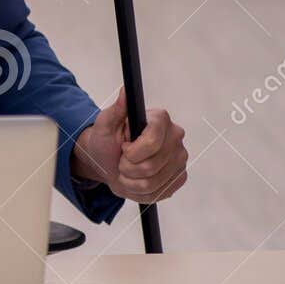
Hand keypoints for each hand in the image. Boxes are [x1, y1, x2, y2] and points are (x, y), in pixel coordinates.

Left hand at [72, 87, 187, 202]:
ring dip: (131, 181)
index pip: (152, 142)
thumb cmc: (106, 140)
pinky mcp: (179, 178)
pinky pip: (158, 192)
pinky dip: (140, 190)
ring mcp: (180, 159)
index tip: (123, 148)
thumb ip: (116, 109)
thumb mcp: (104, 124)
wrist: (108, 161)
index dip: (132, 152)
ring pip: (153, 182)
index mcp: (160, 120)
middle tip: (122, 161)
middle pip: (151, 165)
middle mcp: (176, 138)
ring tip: (126, 171)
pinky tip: (136, 180)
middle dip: (128, 167)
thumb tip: (125, 91)